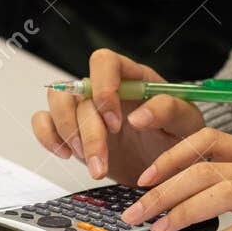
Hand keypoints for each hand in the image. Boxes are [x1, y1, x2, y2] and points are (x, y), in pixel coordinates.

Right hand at [31, 50, 204, 181]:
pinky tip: (67, 155)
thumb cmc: (179, 138)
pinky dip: (48, 137)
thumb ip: (169, 111)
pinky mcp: (72, 130)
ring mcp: (85, 108)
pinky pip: (44, 122)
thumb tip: (138, 116)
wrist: (166, 168)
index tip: (115, 122)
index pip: (104, 62)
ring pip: (57, 103)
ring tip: (92, 164)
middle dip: (88, 131)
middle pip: (79, 92)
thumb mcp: (188, 124)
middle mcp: (105, 88)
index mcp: (132, 77)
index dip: (103, 87)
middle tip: (102, 161)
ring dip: (68, 135)